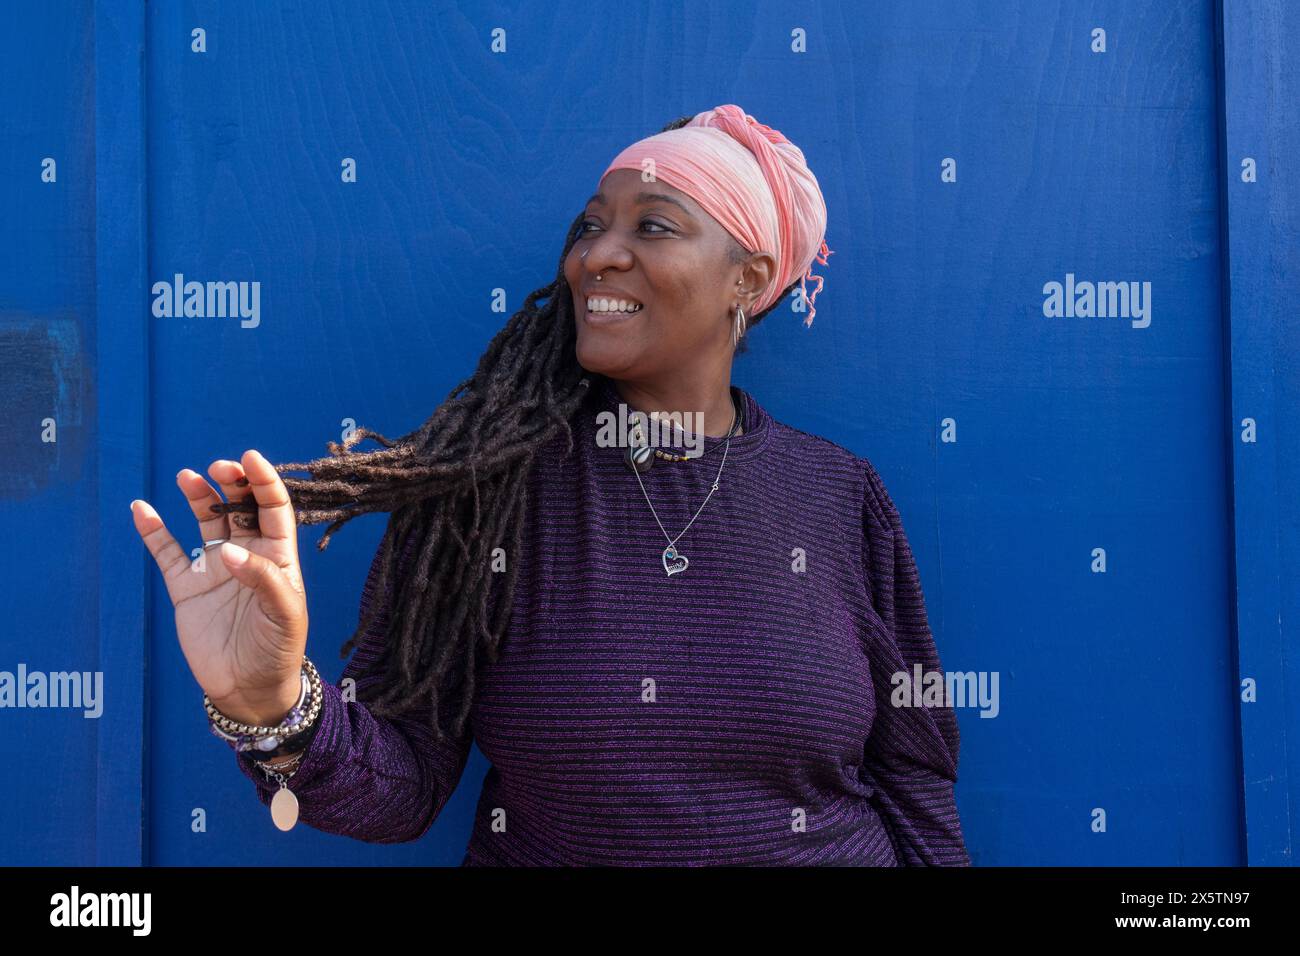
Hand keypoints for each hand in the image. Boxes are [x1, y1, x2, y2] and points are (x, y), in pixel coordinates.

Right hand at [130, 449, 308, 725]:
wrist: (249, 689)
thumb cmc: (278, 650)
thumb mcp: (284, 615)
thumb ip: (263, 580)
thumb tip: (230, 551)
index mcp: (278, 556)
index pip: (274, 508)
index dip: (264, 481)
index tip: (249, 458)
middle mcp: (247, 555)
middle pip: (240, 506)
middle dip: (232, 483)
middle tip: (218, 468)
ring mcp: (215, 568)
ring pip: (206, 521)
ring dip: (198, 496)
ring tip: (188, 477)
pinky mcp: (186, 587)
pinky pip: (167, 552)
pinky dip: (154, 530)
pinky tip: (142, 509)